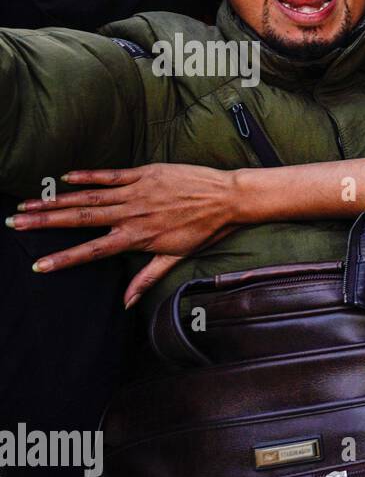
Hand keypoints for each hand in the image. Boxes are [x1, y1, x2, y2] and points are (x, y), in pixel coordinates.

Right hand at [6, 164, 239, 306]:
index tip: (39, 264)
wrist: (230, 199)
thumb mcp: (176, 258)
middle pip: (81, 219)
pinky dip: (88, 175)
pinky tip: (65, 177)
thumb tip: (127, 303)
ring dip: (57, 200)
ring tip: (29, 203)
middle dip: (45, 222)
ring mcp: (137, 192)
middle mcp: (132, 215)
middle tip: (15, 222)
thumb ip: (147, 278)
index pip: (93, 251)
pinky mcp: (145, 173)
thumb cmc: (205, 230)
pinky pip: (111, 174)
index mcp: (138, 238)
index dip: (65, 258)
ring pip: (90, 196)